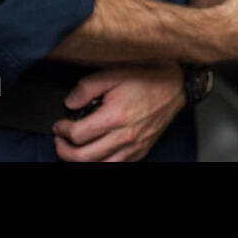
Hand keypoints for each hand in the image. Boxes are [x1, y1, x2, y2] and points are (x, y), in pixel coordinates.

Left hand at [53, 63, 184, 161]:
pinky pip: (116, 165)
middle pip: (83, 157)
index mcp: (116, 116)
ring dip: (80, 161)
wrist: (177, 85)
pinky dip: (101, 162)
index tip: (60, 124)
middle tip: (60, 139)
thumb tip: (69, 103)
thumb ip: (88, 86)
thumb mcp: (116, 71)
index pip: (78, 135)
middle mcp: (125, 136)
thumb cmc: (149, 76)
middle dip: (64, 150)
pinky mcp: (141, 150)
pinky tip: (96, 152)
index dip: (62, 130)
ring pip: (98, 166)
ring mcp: (134, 146)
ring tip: (74, 148)